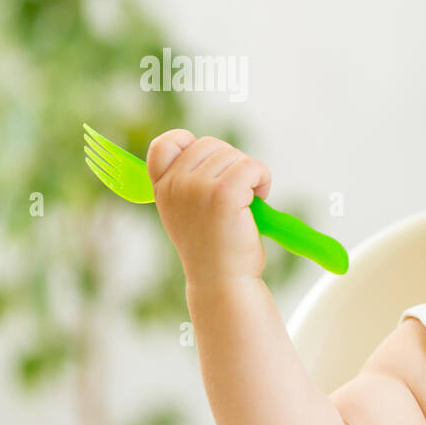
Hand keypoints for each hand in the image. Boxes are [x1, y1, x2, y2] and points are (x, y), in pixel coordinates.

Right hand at [146, 129, 272, 284]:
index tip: (212, 166)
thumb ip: (189, 182)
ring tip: (247, 203)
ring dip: (251, 175)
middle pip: (211, 144)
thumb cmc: (215, 248)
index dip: (191, 143)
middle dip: (232, 163)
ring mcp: (197, 188)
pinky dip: (263, 179)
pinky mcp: (223, 193)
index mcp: (162, 188)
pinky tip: (259, 200)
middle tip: (238, 194)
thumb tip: (217, 154)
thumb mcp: (188, 212)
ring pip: (236, 155)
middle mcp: (175, 185)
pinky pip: (252, 167)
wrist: (223, 281)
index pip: (165, 143)